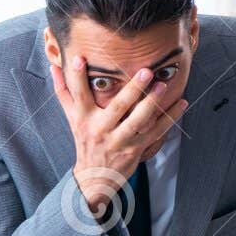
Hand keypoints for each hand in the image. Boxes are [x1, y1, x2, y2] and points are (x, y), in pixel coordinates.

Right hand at [50, 55, 188, 211]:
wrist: (94, 177)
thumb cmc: (85, 140)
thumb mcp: (72, 117)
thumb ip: (64, 92)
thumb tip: (53, 67)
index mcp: (83, 118)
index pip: (78, 94)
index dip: (76, 77)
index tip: (78, 59)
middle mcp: (100, 129)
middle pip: (117, 107)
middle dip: (132, 90)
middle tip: (145, 71)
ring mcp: (119, 141)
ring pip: (138, 121)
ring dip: (152, 103)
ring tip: (163, 85)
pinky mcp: (135, 149)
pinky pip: (155, 132)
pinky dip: (170, 118)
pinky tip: (181, 103)